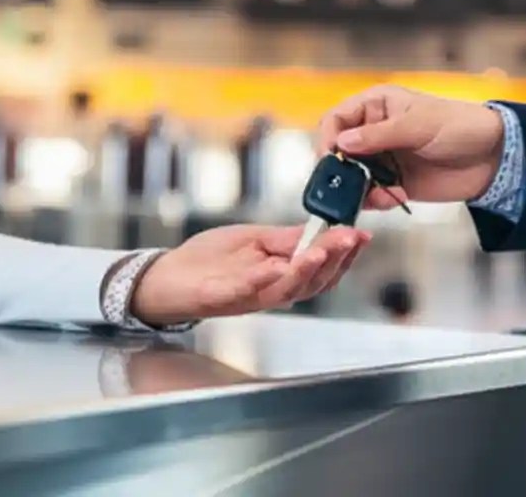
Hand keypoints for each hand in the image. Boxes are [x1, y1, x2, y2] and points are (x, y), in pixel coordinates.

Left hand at [131, 224, 369, 325]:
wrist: (165, 277)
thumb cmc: (207, 260)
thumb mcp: (254, 239)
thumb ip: (286, 239)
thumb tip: (322, 228)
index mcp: (280, 275)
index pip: (322, 269)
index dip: (344, 254)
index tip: (360, 235)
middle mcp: (270, 290)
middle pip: (313, 283)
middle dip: (334, 260)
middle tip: (349, 239)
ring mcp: (247, 296)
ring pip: (287, 290)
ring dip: (306, 270)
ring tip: (321, 250)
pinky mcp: (221, 297)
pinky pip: (245, 290)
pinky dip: (262, 280)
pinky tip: (276, 267)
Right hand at [316, 84, 504, 207]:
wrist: (492, 157)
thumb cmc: (458, 126)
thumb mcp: (418, 125)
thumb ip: (379, 135)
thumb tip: (341, 143)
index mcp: (376, 106)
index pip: (336, 118)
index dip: (328, 137)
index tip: (331, 157)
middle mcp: (374, 132)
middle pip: (339, 151)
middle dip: (340, 169)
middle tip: (346, 185)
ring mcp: (383, 159)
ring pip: (353, 177)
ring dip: (359, 188)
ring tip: (376, 196)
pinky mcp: (395, 183)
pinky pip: (373, 195)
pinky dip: (377, 200)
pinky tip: (395, 198)